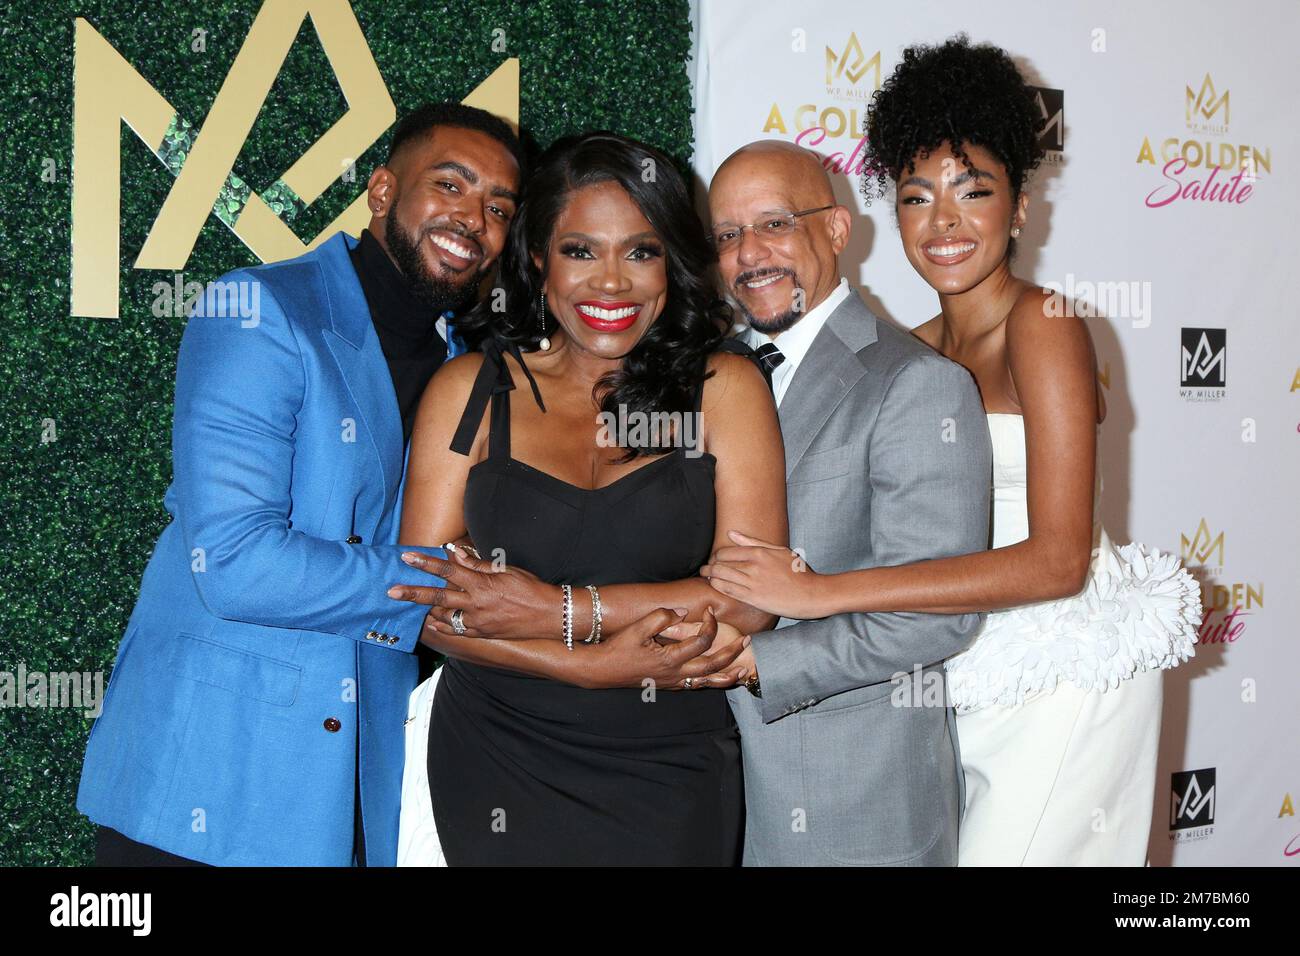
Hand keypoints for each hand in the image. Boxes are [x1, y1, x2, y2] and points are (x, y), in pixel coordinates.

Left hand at [387, 545, 561, 639]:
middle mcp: (477, 604)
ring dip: (425, 611)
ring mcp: (478, 622)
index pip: (448, 570)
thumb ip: (478, 564)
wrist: (549, 615)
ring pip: (444, 617)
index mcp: (482, 584)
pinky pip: (456, 630)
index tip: (407, 557)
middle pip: (437, 598)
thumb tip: (456, 553)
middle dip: (412, 594)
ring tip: (410, 605)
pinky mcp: (483, 633)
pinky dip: (442, 626)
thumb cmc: (530, 588)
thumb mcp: (506, 569)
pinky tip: (432, 622)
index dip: (426, 563)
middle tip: (391, 592)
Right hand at [579, 606, 748, 690]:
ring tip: (742, 670)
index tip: (711, 612)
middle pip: (712, 666)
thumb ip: (662, 617)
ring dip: (726, 676)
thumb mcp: (638, 628)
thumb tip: (683, 612)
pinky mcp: (668, 686)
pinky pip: (695, 686)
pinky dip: (709, 683)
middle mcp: (675, 673)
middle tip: (746, 642)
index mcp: (670, 658)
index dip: (710, 625)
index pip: (701, 641)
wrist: (602, 671)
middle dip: (731, 654)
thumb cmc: (619, 648)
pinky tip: (717, 679)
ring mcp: (673, 682)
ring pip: (706, 682)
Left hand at [700, 530, 830, 619]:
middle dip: (710, 565)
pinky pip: (729, 591)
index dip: (717, 555)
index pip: (727, 551)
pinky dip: (718, 587)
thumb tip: (731, 533)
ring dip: (711, 576)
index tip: (715, 558)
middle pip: (721, 564)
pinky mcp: (754, 598)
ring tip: (707, 576)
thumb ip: (753, 541)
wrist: (812, 593)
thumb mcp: (779, 550)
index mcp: (760, 553)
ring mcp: (753, 583)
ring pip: (722, 577)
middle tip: (706, 567)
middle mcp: (754, 567)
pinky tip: (715, 585)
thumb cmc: (798, 571)